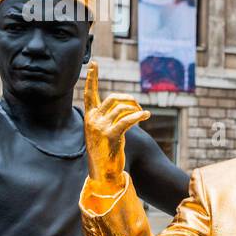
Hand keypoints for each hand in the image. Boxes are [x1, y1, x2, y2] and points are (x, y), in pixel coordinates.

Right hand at [84, 60, 149, 190]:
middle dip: (129, 99)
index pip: (89, 93)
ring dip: (136, 109)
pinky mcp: (111, 136)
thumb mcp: (103, 130)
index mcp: (89, 117)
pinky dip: (138, 116)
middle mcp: (93, 120)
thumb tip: (127, 104)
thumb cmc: (106, 150)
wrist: (103, 172)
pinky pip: (127, 120)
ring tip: (142, 115)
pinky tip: (146, 115)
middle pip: (114, 98)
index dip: (92, 78)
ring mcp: (100, 128)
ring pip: (122, 108)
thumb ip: (109, 116)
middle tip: (138, 106)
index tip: (93, 63)